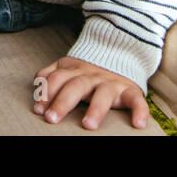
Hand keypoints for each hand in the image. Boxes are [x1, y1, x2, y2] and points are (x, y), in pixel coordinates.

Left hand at [32, 56, 148, 129]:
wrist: (118, 51)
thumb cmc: (87, 69)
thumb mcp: (67, 66)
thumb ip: (51, 73)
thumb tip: (37, 84)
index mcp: (74, 70)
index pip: (57, 79)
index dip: (47, 92)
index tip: (38, 109)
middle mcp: (91, 76)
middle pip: (76, 87)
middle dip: (63, 102)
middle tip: (52, 118)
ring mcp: (111, 83)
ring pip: (104, 94)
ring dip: (96, 109)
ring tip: (88, 125)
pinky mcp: (130, 90)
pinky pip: (137, 99)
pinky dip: (140, 111)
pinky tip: (138, 124)